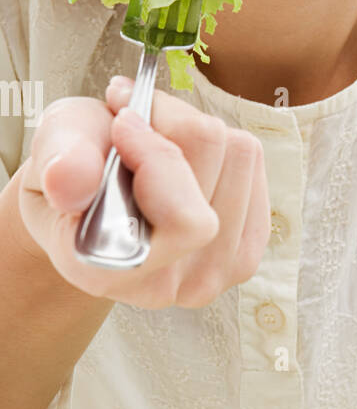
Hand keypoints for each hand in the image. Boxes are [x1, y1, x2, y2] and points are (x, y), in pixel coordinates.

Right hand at [16, 76, 270, 308]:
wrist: (90, 207)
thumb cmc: (74, 175)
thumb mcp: (51, 149)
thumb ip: (59, 160)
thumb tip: (71, 180)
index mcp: (107, 272)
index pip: (180, 214)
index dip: (153, 148)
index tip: (120, 121)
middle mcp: (164, 287)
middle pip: (215, 160)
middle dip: (174, 122)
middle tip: (135, 122)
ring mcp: (211, 277)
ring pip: (240, 155)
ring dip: (196, 132)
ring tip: (154, 143)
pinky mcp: (244, 256)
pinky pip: (253, 166)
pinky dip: (221, 149)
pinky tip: (184, 164)